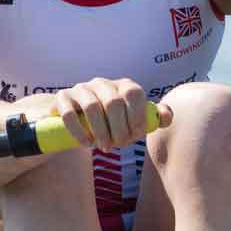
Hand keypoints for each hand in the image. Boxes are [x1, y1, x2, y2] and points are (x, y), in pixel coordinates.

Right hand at [54, 78, 172, 151]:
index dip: (136, 117)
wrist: (76, 116)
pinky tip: (86, 143)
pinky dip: (79, 131)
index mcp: (123, 85)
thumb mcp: (132, 118)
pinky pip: (69, 113)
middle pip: (114, 103)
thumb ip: (153, 117)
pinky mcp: (63, 98)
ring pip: (92, 107)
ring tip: (103, 147)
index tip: (134, 137)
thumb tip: (167, 115)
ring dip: (100, 132)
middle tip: (118, 146)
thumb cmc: (112, 121)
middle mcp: (102, 83)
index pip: (134, 94)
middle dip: (118, 129)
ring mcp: (81, 88)